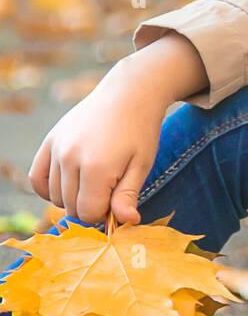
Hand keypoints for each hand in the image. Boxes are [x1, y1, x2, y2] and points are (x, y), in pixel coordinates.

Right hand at [27, 56, 173, 226]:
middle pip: (71, 207)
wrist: (128, 94)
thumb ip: (128, 195)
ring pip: (55, 196)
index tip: (117, 200)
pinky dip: (48, 188)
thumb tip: (126, 221)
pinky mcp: (49, 140)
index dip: (105, 213)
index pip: (89, 213)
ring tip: (93, 181)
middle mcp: (71, 158)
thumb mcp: (142, 165)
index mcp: (97, 168)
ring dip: (73, 197)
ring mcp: (57, 148)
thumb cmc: (140, 131)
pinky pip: (37, 178)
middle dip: (90, 206)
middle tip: (108, 189)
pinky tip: (68, 184)